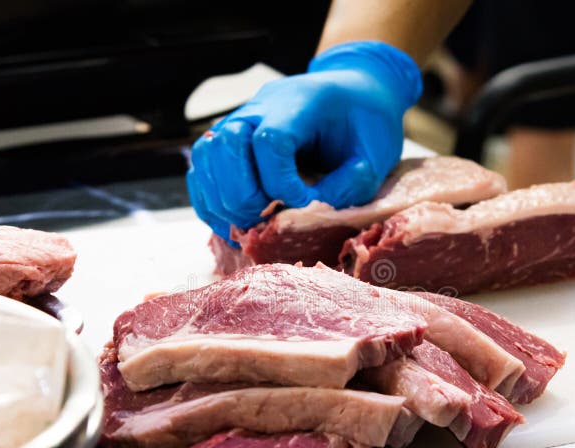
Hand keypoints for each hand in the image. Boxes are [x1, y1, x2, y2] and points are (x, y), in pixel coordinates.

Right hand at [187, 41, 421, 241]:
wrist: (354, 95)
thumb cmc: (366, 125)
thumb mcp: (373, 157)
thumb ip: (348, 187)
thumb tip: (306, 216)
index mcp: (298, 103)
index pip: (269, 142)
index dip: (280, 183)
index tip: (302, 204)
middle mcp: (259, 107)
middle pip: (227, 146)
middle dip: (244, 195)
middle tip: (269, 220)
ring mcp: (238, 122)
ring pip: (205, 157)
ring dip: (223, 200)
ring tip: (252, 224)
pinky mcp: (227, 142)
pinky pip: (201, 172)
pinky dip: (211, 202)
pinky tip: (235, 223)